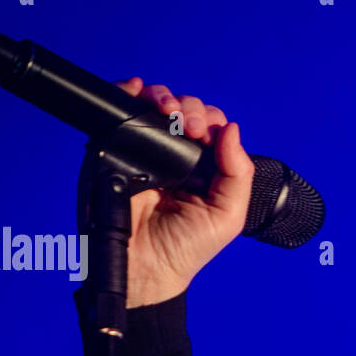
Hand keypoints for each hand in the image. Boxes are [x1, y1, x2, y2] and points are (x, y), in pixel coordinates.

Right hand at [111, 77, 254, 307]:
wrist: (144, 265)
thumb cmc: (187, 247)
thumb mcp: (228, 215)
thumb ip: (238, 174)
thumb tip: (232, 129)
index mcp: (207, 167)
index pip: (212, 126)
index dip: (209, 120)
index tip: (203, 133)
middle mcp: (178, 156)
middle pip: (185, 109)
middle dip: (188, 107)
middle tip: (188, 126)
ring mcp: (147, 150)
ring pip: (157, 105)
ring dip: (164, 98)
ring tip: (167, 112)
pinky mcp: (118, 149)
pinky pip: (122, 110)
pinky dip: (129, 92)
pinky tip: (138, 91)